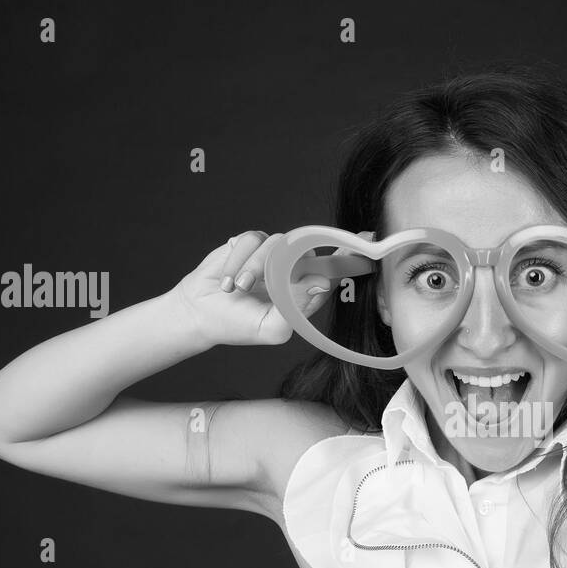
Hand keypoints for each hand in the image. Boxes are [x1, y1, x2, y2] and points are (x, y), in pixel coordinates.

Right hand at [170, 230, 373, 346]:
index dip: (349, 256)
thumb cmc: (237, 326)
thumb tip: (320, 285)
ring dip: (255, 267)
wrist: (199, 313)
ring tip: (240, 288)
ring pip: (277, 244)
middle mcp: (291, 270)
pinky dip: (238, 260)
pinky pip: (253, 239)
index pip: (332, 270)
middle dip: (302, 250)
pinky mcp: (250, 243)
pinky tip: (228, 280)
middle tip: (294, 255)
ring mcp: (271, 254)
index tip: (367, 243)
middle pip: (309, 248)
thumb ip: (296, 310)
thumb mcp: (271, 328)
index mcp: (303, 292)